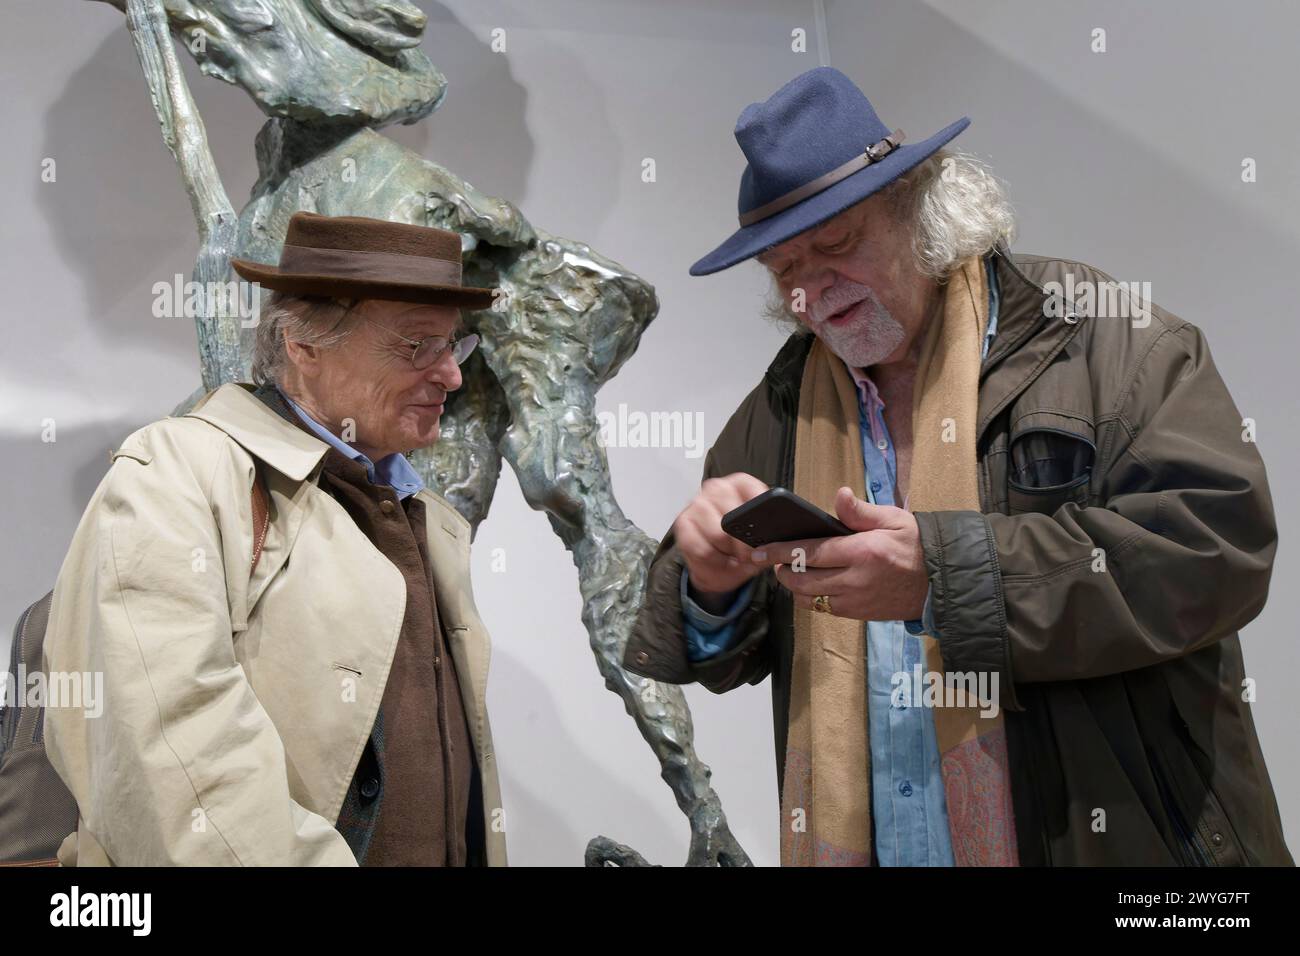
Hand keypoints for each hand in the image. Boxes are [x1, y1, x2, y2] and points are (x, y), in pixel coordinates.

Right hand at [673, 472, 769, 600]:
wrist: (719, 562)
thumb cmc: (742, 543)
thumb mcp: (762, 536)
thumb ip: (770, 534)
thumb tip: (775, 542)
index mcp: (740, 484)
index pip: (753, 492)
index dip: (759, 517)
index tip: (764, 536)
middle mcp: (717, 488)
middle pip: (733, 517)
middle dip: (744, 544)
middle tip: (750, 556)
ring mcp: (697, 504)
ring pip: (717, 534)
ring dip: (728, 554)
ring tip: (735, 560)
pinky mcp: (683, 523)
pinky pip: (701, 548)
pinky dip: (714, 561)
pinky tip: (721, 562)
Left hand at [750, 487, 927, 620]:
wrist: (939, 581)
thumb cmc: (915, 545)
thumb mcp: (894, 519)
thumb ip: (861, 511)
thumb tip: (839, 495)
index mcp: (862, 552)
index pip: (809, 552)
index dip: (779, 552)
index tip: (760, 551)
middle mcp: (855, 580)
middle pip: (802, 580)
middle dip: (781, 571)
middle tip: (773, 561)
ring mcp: (855, 601)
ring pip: (809, 599)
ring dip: (794, 587)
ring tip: (790, 572)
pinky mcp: (858, 614)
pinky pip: (823, 609)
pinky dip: (811, 598)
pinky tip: (810, 585)